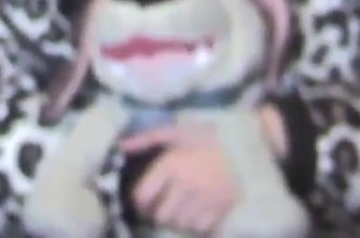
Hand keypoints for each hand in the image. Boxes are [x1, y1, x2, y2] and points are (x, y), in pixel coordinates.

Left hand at [120, 122, 238, 234]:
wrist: (239, 143)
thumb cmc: (198, 137)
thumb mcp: (170, 132)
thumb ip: (143, 140)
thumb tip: (119, 148)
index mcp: (171, 165)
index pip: (143, 197)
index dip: (138, 204)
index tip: (141, 203)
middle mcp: (188, 183)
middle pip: (161, 216)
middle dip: (157, 215)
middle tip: (159, 210)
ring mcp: (208, 197)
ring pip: (181, 224)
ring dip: (176, 222)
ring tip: (177, 212)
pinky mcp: (225, 206)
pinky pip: (203, 228)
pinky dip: (196, 225)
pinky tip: (194, 215)